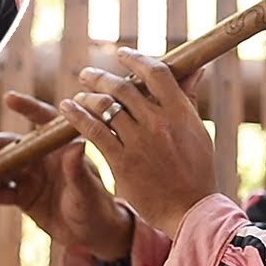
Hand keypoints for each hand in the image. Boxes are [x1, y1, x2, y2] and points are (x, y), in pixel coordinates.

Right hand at [0, 91, 132, 259]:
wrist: (95, 235)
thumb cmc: (98, 208)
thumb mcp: (87, 191)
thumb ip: (78, 171)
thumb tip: (77, 145)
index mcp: (60, 148)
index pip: (44, 122)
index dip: (28, 108)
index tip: (10, 98)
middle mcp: (42, 158)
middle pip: (10, 145)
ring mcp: (31, 176)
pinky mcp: (23, 196)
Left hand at [59, 47, 216, 236]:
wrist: (190, 211)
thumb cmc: (197, 171)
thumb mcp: (198, 131)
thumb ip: (189, 99)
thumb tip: (194, 69)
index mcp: (180, 111)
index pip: (156, 73)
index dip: (136, 59)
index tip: (122, 54)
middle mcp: (159, 122)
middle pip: (124, 87)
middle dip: (101, 77)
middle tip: (87, 75)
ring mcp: (139, 141)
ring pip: (106, 106)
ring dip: (88, 96)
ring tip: (79, 96)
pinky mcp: (122, 161)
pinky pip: (94, 131)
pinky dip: (78, 116)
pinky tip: (67, 109)